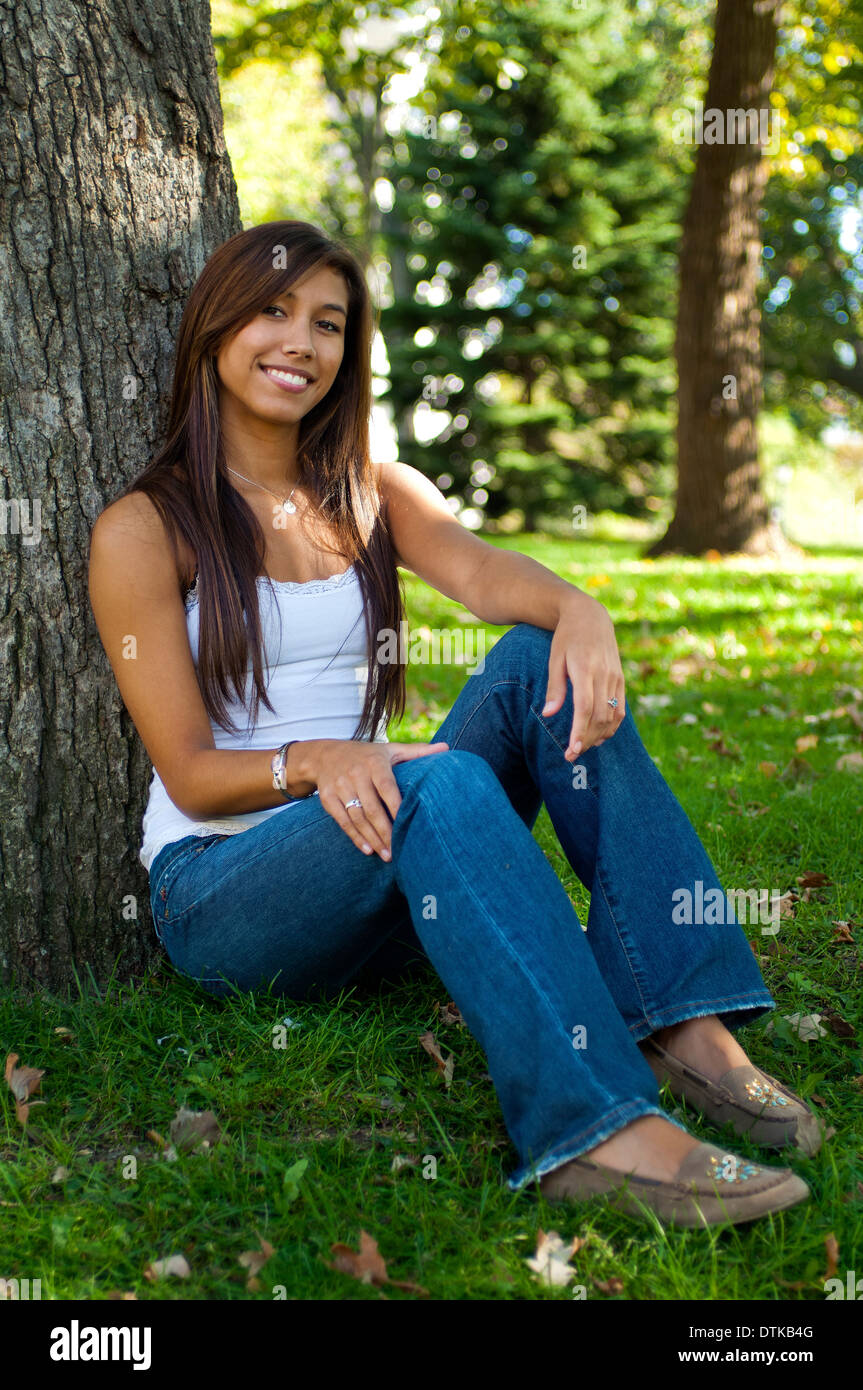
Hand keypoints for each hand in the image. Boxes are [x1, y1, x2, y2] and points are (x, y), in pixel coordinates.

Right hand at [308, 739, 449, 859]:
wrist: (323, 755)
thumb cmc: (366, 755)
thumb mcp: (390, 750)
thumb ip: (417, 751)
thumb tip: (446, 748)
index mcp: (374, 763)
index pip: (387, 787)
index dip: (397, 807)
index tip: (408, 825)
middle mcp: (355, 774)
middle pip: (372, 808)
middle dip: (386, 832)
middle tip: (399, 851)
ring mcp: (340, 787)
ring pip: (357, 818)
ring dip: (372, 838)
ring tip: (387, 855)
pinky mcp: (327, 798)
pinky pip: (342, 821)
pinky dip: (355, 837)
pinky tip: (368, 850)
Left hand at [541, 595, 624, 759]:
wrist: (590, 616)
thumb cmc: (566, 638)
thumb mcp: (554, 659)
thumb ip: (554, 688)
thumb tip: (548, 715)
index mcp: (585, 669)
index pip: (585, 707)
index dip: (579, 731)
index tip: (571, 750)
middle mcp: (604, 674)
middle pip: (599, 716)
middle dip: (586, 740)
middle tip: (571, 756)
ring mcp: (615, 678)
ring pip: (612, 716)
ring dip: (598, 736)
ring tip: (582, 748)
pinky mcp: (621, 680)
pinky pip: (621, 709)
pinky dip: (612, 726)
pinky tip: (599, 737)